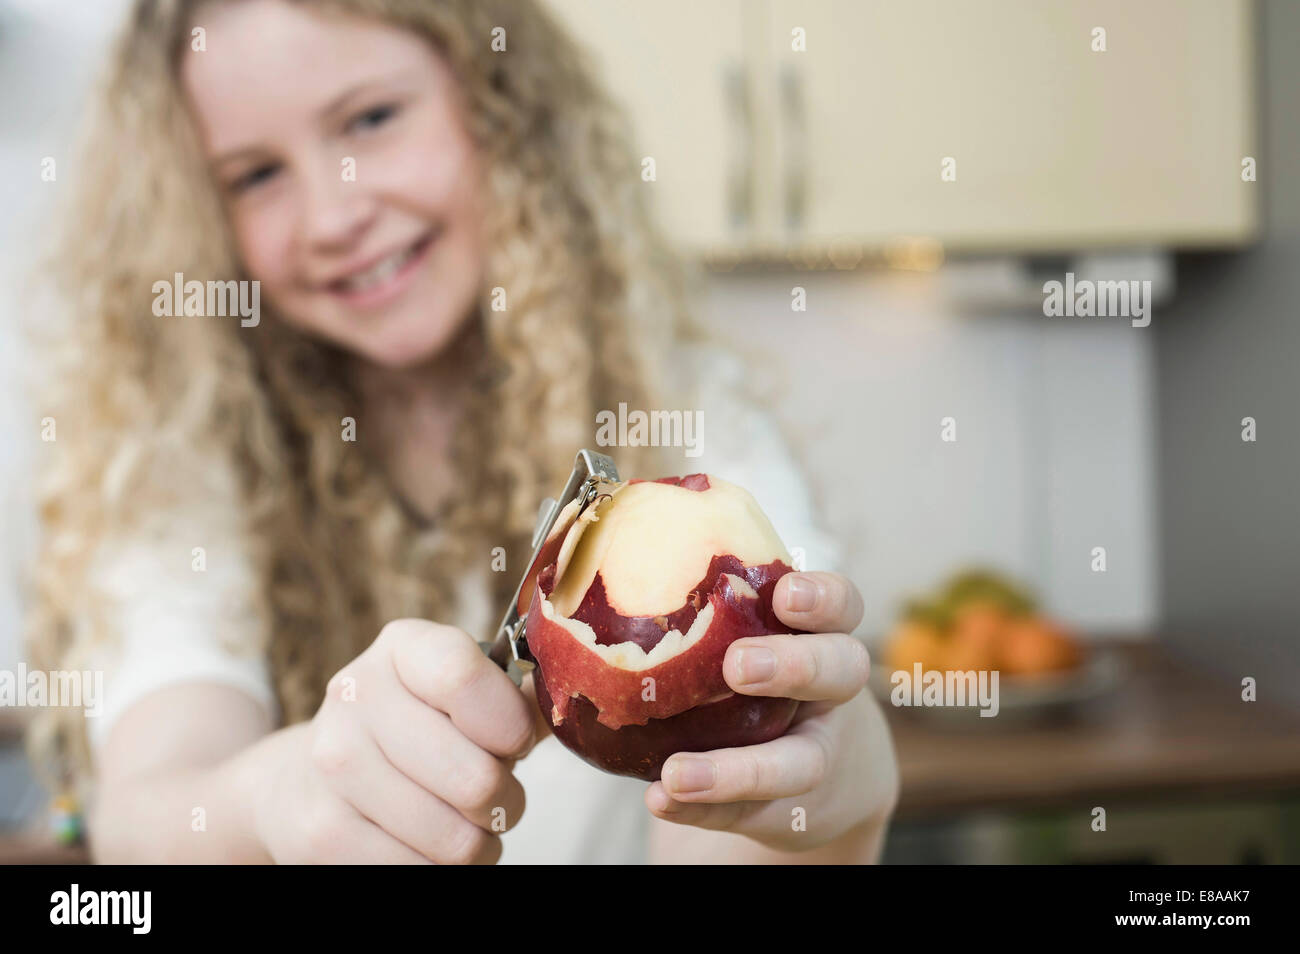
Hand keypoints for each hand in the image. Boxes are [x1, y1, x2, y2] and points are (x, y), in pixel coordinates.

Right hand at [252, 619, 541, 863]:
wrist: (314, 779)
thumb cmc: (417, 731)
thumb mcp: (462, 696)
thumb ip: (520, 701)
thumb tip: (573, 716)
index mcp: (403, 648)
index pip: (463, 677)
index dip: (509, 724)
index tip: (517, 743)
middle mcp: (356, 695)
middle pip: (472, 777)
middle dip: (505, 801)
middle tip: (499, 798)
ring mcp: (331, 764)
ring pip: (452, 839)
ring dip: (477, 845)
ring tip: (468, 826)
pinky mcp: (319, 829)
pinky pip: (416, 872)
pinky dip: (438, 870)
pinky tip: (428, 845)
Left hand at [645, 572, 898, 852]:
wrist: (819, 777)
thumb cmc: (764, 678)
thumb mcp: (758, 634)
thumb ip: (709, 606)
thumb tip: (590, 570)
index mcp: (821, 635)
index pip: (842, 605)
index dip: (822, 598)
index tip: (785, 593)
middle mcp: (832, 693)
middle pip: (841, 670)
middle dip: (794, 665)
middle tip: (739, 665)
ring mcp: (817, 754)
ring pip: (799, 762)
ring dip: (736, 770)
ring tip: (677, 773)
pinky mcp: (789, 807)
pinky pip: (749, 811)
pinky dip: (704, 808)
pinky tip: (661, 798)